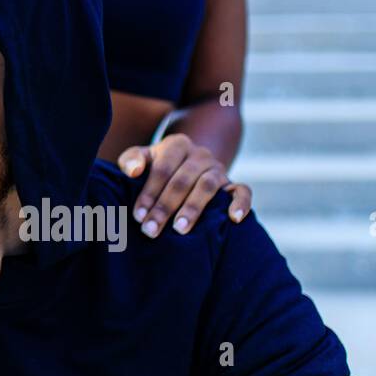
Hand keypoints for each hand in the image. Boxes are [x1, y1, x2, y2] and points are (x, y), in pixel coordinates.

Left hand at [117, 133, 252, 237]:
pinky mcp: (233, 184)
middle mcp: (200, 154)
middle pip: (182, 180)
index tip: (138, 216)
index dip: (149, 193)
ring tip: (179, 229)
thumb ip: (132, 159)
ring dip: (193, 208)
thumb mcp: (144, 157)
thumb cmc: (159, 166)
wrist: (190, 162)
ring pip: (208, 186)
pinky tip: (234, 219)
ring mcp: (218, 169)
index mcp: (177, 145)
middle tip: (151, 230)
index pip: (162, 169)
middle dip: (165, 207)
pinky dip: (241, 204)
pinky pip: (243, 191)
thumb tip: (133, 171)